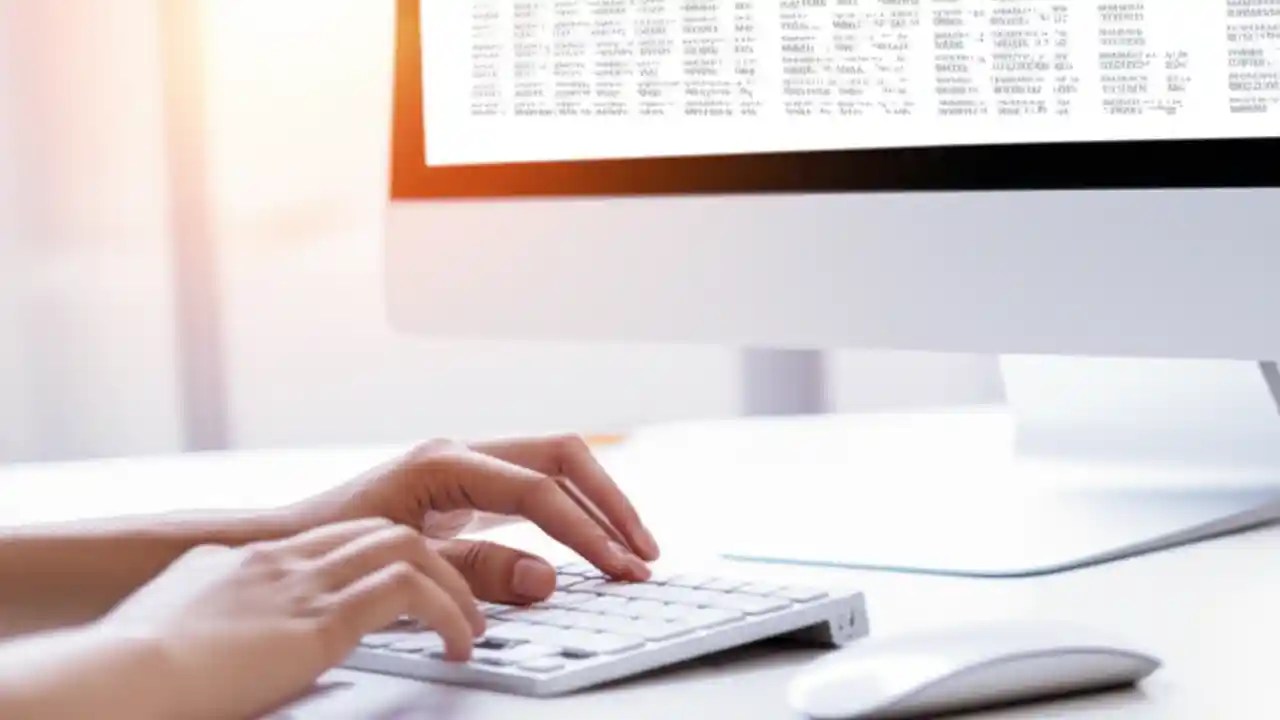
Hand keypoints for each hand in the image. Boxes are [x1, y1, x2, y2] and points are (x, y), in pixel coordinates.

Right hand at [101, 518, 480, 719]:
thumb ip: (206, 597)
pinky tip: (457, 644)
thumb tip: (213, 609)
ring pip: (408, 550)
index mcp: (248, 560)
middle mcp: (281, 560)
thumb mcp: (174, 613)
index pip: (338, 537)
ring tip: (471, 628)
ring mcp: (302, 584)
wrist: (118, 678)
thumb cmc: (131, 665)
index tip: (414, 581)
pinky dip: (447, 614)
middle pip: (383, 532)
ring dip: (453, 588)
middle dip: (434, 562)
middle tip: (460, 600)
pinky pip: (409, 594)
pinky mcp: (319, 621)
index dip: (384, 557)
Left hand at [283, 436, 660, 604]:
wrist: (289, 544)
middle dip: (610, 503)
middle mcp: (463, 452)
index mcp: (444, 463)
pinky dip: (573, 511)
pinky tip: (594, 542)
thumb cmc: (336, 553)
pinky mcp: (471, 486)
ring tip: (633, 551)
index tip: (619, 567)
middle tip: (643, 554)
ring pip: (557, 466)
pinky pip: (538, 486)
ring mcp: (469, 465)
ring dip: (599, 504)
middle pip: (563, 457)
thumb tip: (547, 575)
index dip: (585, 530)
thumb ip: (477, 572)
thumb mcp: (407, 567)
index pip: (538, 490)